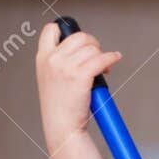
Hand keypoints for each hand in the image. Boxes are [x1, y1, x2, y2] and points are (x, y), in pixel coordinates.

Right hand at [36, 22, 122, 148]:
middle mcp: (52, 59)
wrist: (62, 128)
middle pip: (79, 36)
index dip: (68, 30)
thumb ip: (59, 63)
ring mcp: (65, 67)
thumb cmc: (60, 108)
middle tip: (98, 56)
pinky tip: (115, 59)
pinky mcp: (80, 76)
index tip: (80, 43)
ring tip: (104, 68)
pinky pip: (101, 59)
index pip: (51, 29)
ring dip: (102, 55)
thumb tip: (82, 51)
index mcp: (42, 58)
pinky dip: (112, 57)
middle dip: (92, 43)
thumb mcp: (51, 79)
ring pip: (92, 48)